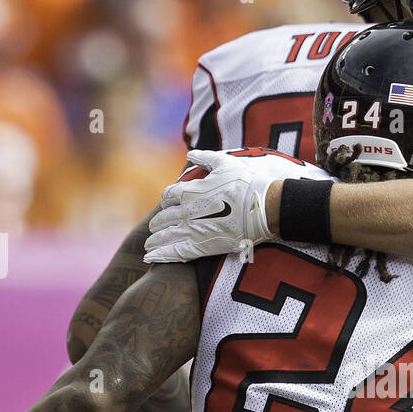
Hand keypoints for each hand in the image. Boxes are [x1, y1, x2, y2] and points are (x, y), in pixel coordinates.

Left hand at [143, 150, 273, 262]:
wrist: (263, 207)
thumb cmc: (247, 183)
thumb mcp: (224, 162)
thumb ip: (205, 158)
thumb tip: (191, 153)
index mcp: (190, 191)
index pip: (169, 195)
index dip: (166, 199)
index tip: (166, 203)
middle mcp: (186, 211)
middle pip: (163, 217)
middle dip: (158, 222)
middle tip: (155, 226)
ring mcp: (193, 230)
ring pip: (165, 236)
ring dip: (155, 241)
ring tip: (148, 246)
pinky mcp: (202, 247)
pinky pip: (176, 253)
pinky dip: (161, 256)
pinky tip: (151, 258)